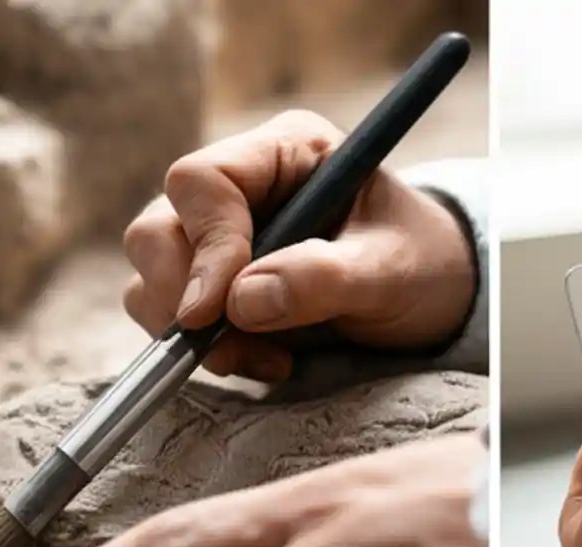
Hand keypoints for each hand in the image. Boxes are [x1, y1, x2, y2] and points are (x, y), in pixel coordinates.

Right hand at [122, 109, 475, 381]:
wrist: (429, 298)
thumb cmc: (422, 264)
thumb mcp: (393, 269)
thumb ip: (326, 278)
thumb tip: (242, 300)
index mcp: (286, 150)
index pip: (203, 182)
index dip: (205, 246)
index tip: (217, 310)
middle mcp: (241, 185)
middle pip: (158, 229)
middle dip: (182, 295)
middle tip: (229, 345)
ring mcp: (219, 235)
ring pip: (153, 277)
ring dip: (195, 333)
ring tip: (268, 358)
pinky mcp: (215, 284)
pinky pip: (172, 317)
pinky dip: (209, 350)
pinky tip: (268, 361)